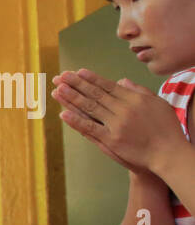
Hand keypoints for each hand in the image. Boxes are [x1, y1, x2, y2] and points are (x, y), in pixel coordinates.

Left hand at [54, 69, 184, 174]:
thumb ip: (138, 91)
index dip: (91, 79)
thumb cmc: (163, 127)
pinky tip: (62, 114)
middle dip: (76, 84)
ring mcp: (116, 125)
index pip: (107, 86)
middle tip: (60, 77)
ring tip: (57, 90)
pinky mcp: (111, 140)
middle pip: (95, 94)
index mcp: (134, 99)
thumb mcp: (156, 103)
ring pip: (89, 108)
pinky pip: (90, 129)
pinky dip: (76, 121)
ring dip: (71, 99)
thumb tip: (121, 80)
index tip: (77, 72)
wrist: (166, 153)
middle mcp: (124, 109)